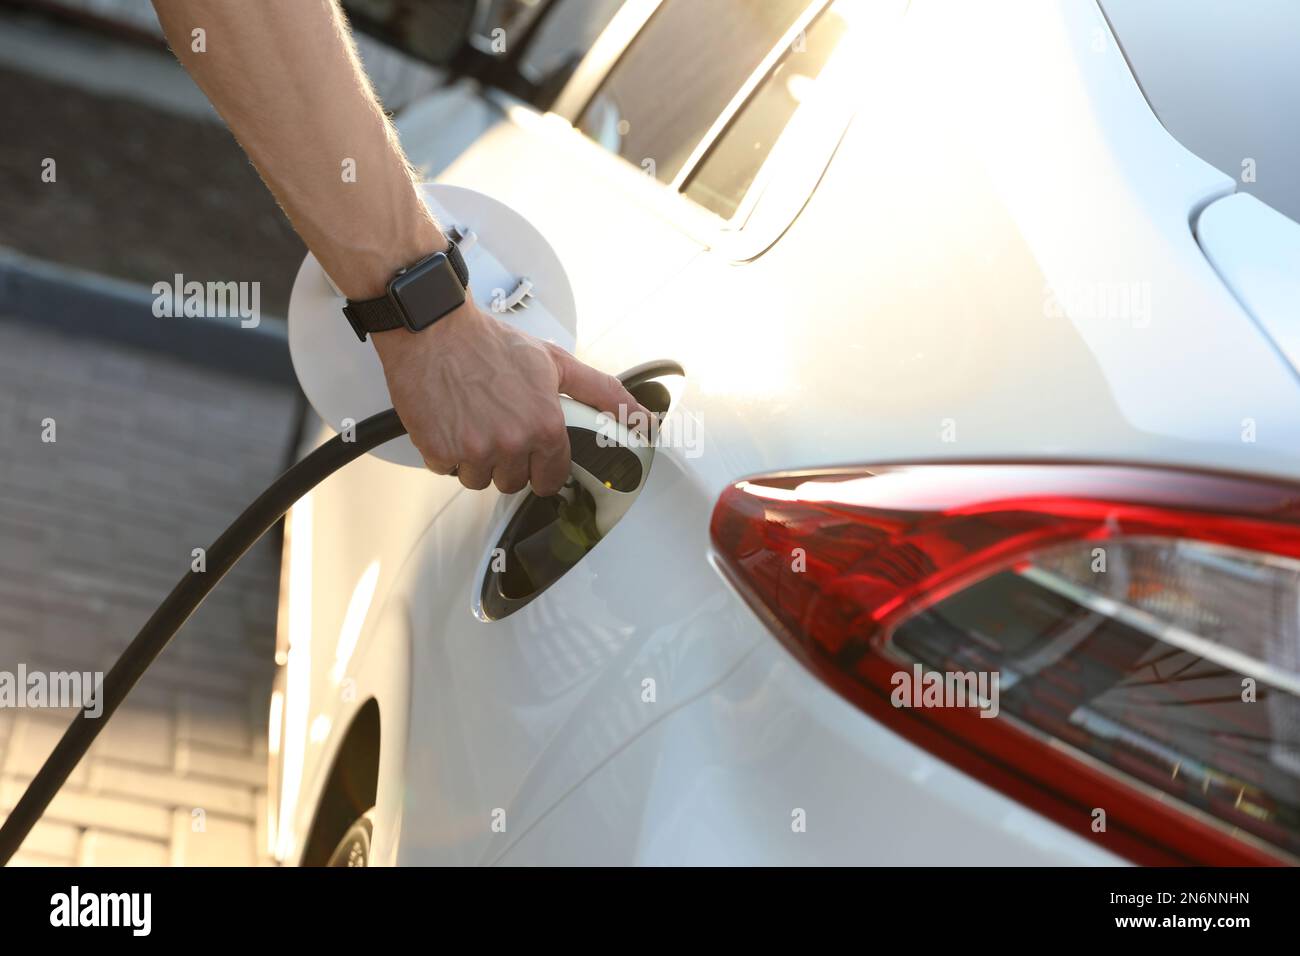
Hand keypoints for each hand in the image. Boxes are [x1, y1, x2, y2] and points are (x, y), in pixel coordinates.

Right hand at [371, 298, 649, 495]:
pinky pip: (448, 470)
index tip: (531, 448)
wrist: (435, 329)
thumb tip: (642, 418)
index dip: (540, 464)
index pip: (550, 478)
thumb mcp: (557, 363)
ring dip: (476, 459)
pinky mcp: (439, 451)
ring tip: (473, 419)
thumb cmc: (491, 343)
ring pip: (480, 480)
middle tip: (498, 423)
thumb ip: (603, 393)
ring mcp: (473, 451)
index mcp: (544, 427)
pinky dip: (447, 451)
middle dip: (507, 459)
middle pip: (513, 482)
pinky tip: (451, 420)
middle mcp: (511, 443)